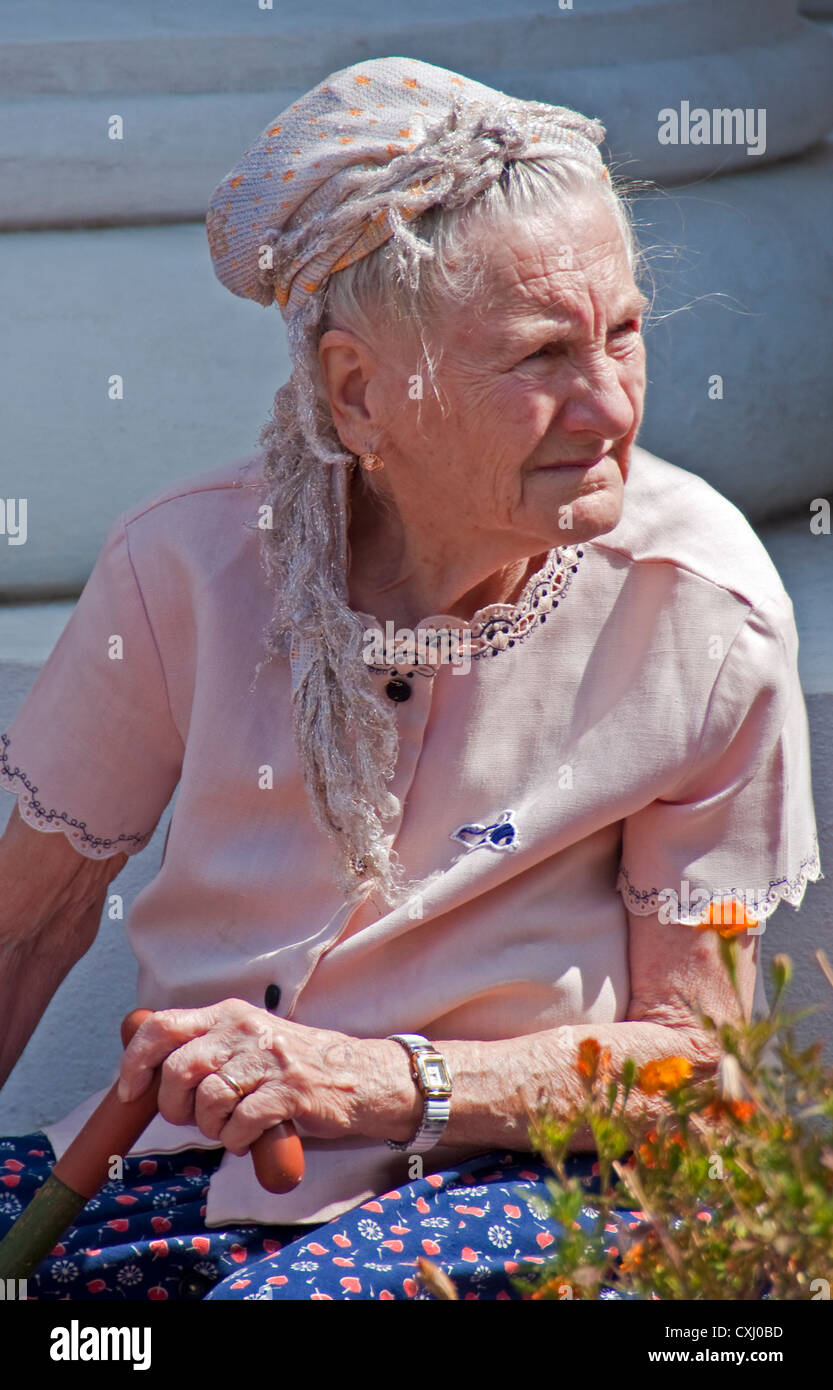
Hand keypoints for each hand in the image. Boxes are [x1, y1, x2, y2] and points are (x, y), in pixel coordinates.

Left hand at [116, 999, 420, 1153]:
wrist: (360, 1076)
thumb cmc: (294, 1065)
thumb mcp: (247, 1042)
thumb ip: (205, 1047)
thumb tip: (145, 1070)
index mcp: (229, 1014)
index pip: (162, 1027)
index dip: (135, 1061)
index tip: (130, 1091)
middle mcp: (246, 1029)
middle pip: (179, 1069)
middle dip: (175, 1106)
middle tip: (194, 1118)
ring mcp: (270, 1059)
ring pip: (209, 1100)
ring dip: (212, 1127)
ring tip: (230, 1127)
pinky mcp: (291, 1091)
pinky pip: (242, 1122)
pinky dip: (237, 1139)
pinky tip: (249, 1136)